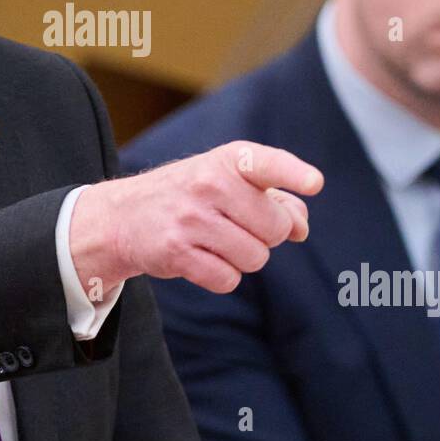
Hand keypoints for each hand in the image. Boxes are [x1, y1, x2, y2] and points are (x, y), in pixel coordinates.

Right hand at [70, 141, 322, 295]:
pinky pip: (228, 279)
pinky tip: (202, 258)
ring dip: (245, 258)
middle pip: (276, 228)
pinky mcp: (176, 252)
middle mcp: (208, 184)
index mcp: (226, 160)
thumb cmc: (191, 195)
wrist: (124, 215)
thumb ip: (274, 197)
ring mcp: (191, 218)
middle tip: (239, 226)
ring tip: (218, 241)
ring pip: (256, 258)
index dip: (293, 174)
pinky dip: (222, 276)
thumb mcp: (228, 181)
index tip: (315, 183)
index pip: (265, 164)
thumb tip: (302, 227)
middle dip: (267, 235)